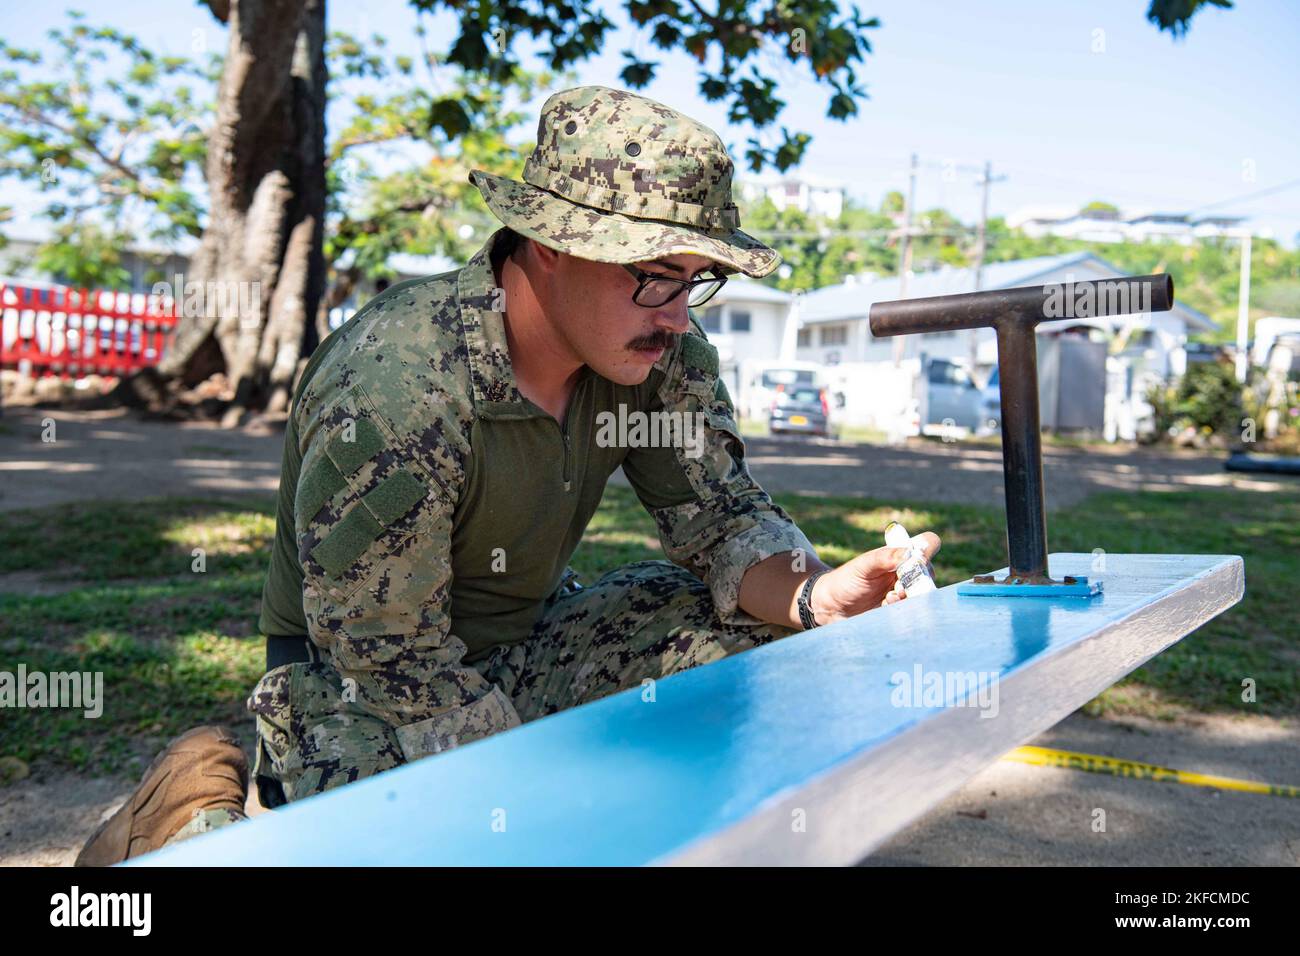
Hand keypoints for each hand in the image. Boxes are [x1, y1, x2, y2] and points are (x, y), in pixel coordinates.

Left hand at [811, 532, 940, 623]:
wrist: (832, 608)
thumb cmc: (845, 581)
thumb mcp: (862, 566)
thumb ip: (883, 558)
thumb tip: (909, 553)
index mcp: (899, 556)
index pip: (927, 545)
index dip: (926, 551)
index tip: (914, 562)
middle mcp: (907, 573)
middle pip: (929, 574)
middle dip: (918, 581)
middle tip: (899, 587)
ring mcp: (906, 592)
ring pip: (924, 594)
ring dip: (909, 597)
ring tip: (889, 598)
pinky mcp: (901, 611)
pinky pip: (914, 611)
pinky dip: (902, 609)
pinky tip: (885, 607)